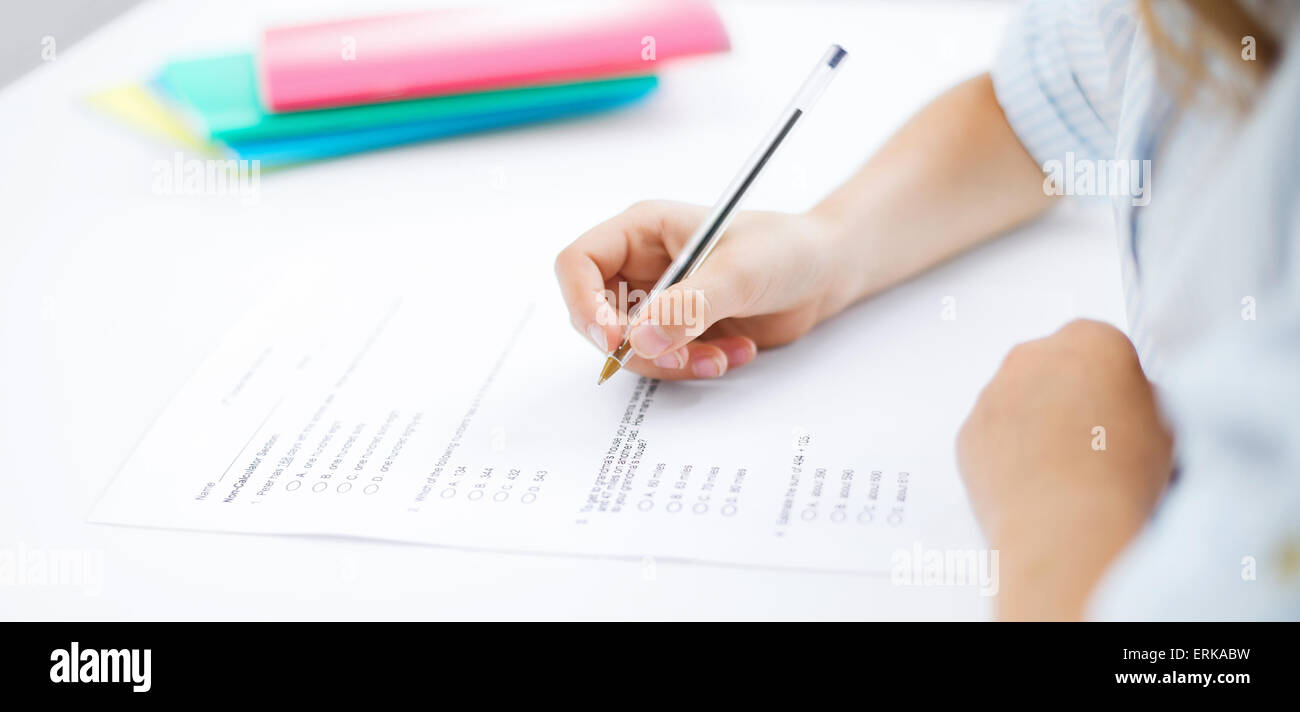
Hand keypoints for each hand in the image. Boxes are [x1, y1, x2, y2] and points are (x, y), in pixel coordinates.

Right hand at [554, 200, 853, 378]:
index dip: (583, 303)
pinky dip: (696, 367)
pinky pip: (664, 363)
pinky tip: (736, 352)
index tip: (614, 339)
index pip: (578, 264)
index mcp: (641, 231)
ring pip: (630, 349)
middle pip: (596, 317)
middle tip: (683, 356)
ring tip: (722, 355)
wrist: (824, 273)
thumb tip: (639, 340)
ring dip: (673, 363)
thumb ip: (689, 306)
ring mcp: (657, 302)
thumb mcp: (739, 272)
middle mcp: (641, 266)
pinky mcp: (678, 331)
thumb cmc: (785, 250)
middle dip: (638, 347)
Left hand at [956, 320, 1173, 619]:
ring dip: (1036, 424)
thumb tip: (1127, 404)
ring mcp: (992, 393)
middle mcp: (1032, 356)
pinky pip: (991, 435)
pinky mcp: (966, 432)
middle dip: (1069, 395)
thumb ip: (1142, 398)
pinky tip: (1033, 485)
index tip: (1123, 412)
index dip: (1115, 382)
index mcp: (1090, 340)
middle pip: (1053, 367)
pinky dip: (1007, 453)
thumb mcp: (1165, 425)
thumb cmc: (1122, 474)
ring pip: (1018, 400)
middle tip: (1092, 443)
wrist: (1064, 526)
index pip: (1103, 347)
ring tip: (1062, 472)